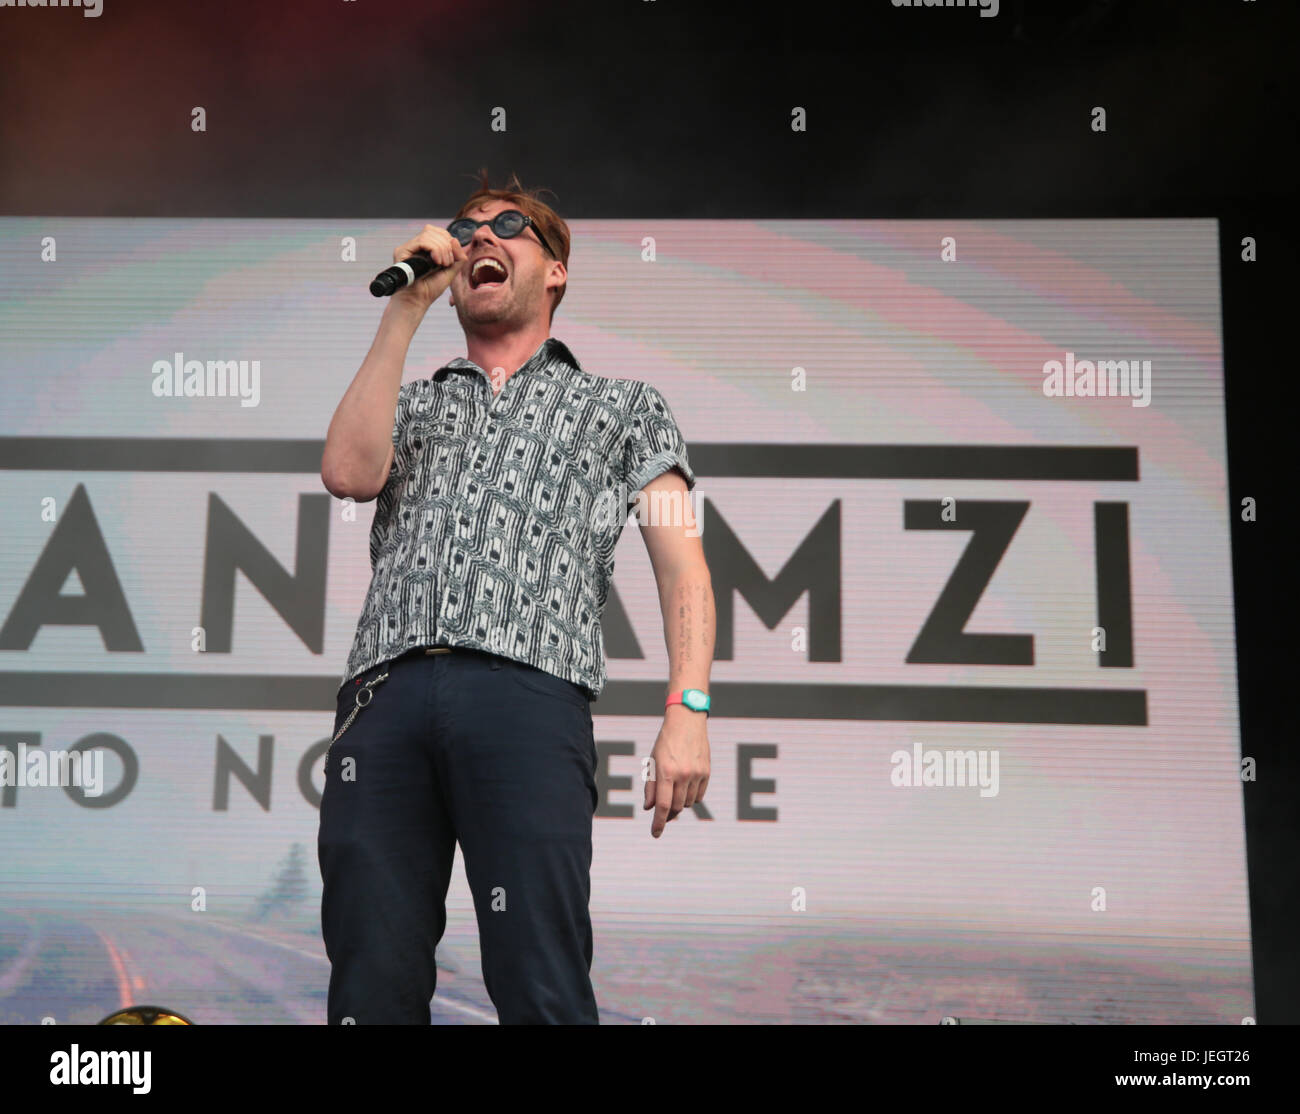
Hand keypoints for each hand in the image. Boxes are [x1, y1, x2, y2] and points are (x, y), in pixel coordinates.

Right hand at [389, 224, 467, 312]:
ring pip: (428, 234)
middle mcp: (416, 245)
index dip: (449, 241)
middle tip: (446, 263)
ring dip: (441, 249)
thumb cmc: (431, 288)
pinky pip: (421, 241)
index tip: (450, 259)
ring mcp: (408, 247)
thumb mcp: (451, 271)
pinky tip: (436, 262)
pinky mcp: (402, 251)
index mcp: (427, 248)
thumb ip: (458, 256)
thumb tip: (454, 239)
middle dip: (446, 246)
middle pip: (434, 230)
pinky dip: (434, 249)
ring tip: (442, 264)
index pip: (439, 232)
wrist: (418, 300)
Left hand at [642, 706, 709, 838]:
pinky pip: (699, 796)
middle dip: (667, 814)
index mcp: (666, 772)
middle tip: (662, 814)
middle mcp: (682, 774)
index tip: (655, 834)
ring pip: (687, 803)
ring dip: (679, 804)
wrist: (687, 721)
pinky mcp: (707, 773)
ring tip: (673, 793)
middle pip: (675, 807)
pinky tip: (685, 789)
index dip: (658, 823)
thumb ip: (650, 786)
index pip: (662, 805)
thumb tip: (649, 808)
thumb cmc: (666, 742)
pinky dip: (691, 798)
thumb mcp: (652, 762)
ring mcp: (696, 774)